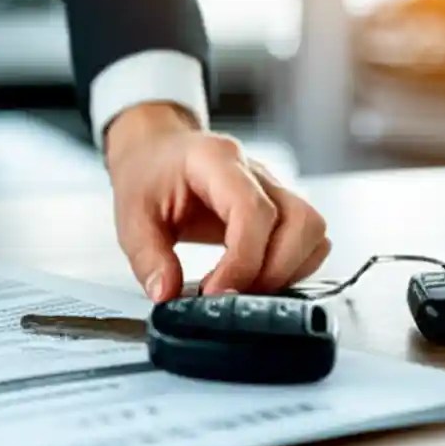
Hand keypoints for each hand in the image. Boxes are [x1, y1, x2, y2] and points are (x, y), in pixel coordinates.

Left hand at [105, 103, 329, 301]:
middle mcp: (255, 171)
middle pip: (300, 222)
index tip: (216, 293)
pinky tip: (255, 278)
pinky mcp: (279, 207)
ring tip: (245, 288)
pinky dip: (293, 266)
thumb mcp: (131, 216)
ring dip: (289, 269)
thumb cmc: (147, 173)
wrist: (156, 150)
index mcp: (216, 161)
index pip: (253, 211)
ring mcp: (273, 188)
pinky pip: (309, 238)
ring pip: (313, 230)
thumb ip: (147, 257)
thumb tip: (166, 294)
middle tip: (231, 295)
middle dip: (273, 271)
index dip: (242, 261)